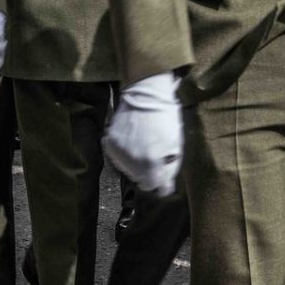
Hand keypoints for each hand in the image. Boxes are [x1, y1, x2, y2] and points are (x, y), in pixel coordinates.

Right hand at [103, 71, 183, 196]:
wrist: (146, 96)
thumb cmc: (166, 121)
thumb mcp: (175, 147)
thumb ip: (169, 171)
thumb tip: (163, 188)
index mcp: (150, 165)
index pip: (152, 187)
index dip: (159, 180)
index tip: (162, 170)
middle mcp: (131, 163)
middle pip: (139, 179)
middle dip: (147, 171)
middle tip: (154, 152)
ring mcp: (118, 153)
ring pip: (127, 169)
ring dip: (135, 162)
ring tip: (143, 144)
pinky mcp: (109, 144)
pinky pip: (118, 157)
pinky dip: (125, 152)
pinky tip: (133, 139)